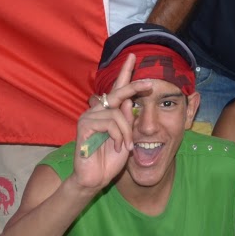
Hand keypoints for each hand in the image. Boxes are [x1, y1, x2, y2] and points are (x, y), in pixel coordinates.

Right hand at [73, 54, 149, 190]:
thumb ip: (126, 120)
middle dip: (135, 86)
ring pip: (117, 113)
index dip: (126, 73)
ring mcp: (89, 116)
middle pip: (118, 92)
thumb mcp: (125, 138)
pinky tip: (116, 147)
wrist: (95, 179)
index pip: (118, 88)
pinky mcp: (84, 126)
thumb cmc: (109, 159)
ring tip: (126, 146)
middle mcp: (97, 110)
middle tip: (150, 83)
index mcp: (108, 111)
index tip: (134, 57)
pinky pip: (109, 123)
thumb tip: (129, 101)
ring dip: (127, 131)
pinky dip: (118, 135)